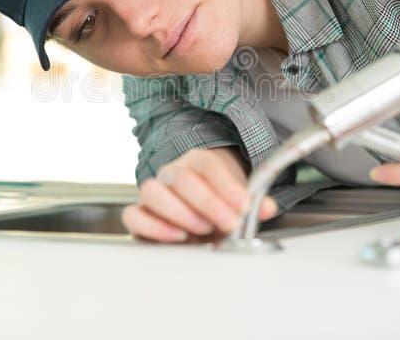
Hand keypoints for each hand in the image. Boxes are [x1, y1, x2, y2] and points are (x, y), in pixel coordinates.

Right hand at [121, 147, 277, 241]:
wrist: (198, 207)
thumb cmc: (218, 203)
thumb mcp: (238, 202)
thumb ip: (254, 205)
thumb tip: (267, 207)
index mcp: (198, 162)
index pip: (207, 165)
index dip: (226, 186)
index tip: (243, 206)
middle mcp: (172, 173)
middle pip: (182, 178)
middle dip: (208, 203)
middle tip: (230, 223)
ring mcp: (154, 192)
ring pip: (152, 191)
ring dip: (180, 212)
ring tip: (203, 230)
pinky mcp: (139, 214)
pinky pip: (132, 215)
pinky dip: (152, 227)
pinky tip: (177, 237)